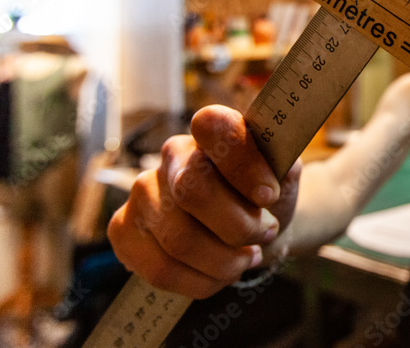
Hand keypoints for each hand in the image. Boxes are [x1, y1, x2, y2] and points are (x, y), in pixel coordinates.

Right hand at [108, 106, 300, 297]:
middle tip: (265, 234)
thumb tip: (267, 189)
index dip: (243, 164)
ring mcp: (142, 192)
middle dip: (239, 227)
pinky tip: (218, 273)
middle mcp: (171, 155)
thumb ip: (282, 169)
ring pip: (179, 240)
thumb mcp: (285, 176)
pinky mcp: (123, 231)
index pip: (214, 126)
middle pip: (193, 191)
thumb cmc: (267, 197)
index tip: (269, 196)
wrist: (252, 227)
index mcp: (211, 131)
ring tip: (245, 258)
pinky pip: (160, 270)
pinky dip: (200, 282)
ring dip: (225, 262)